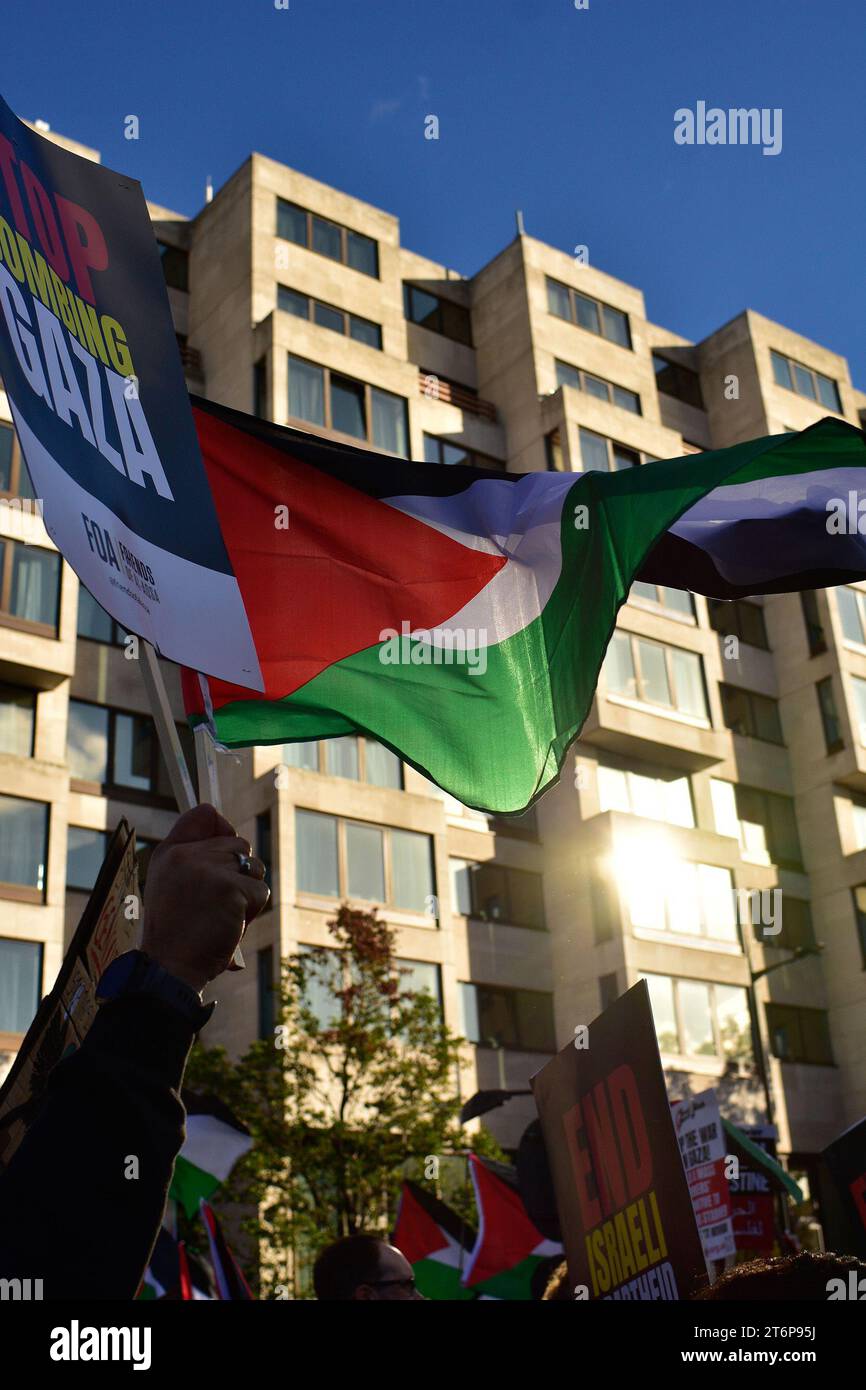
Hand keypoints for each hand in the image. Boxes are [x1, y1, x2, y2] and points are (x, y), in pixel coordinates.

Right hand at [142, 804, 269, 992]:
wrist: (170, 968)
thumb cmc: (176, 934)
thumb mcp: (171, 886)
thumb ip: (195, 857)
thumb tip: (229, 831)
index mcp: (170, 852)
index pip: (202, 815)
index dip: (220, 826)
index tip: (224, 836)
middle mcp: (186, 854)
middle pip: (238, 844)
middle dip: (238, 874)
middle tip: (217, 904)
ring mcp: (208, 869)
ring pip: (253, 867)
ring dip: (247, 894)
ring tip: (221, 916)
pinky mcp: (230, 888)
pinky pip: (260, 890)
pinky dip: (251, 912)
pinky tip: (228, 926)